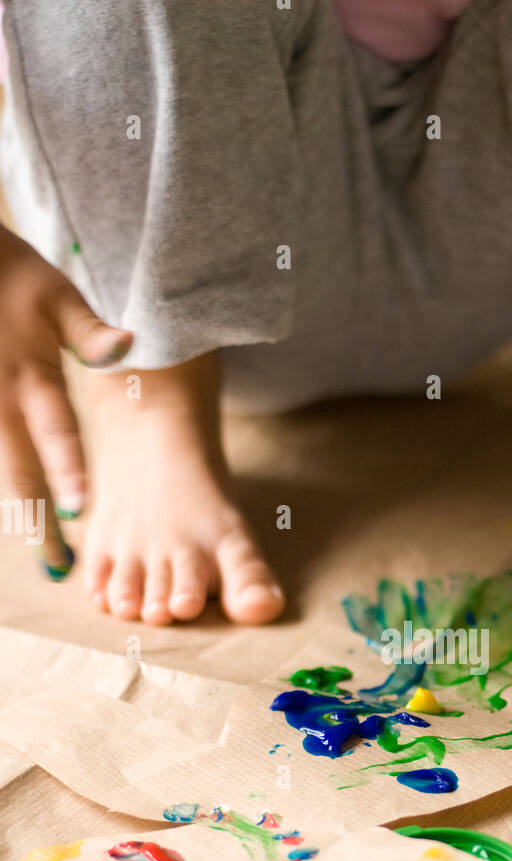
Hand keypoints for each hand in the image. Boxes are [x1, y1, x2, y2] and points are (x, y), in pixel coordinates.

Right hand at [0, 224, 131, 574]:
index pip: (53, 430)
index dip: (66, 468)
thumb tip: (130, 346)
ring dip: (20, 510)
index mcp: (30, 377)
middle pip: (21, 470)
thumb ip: (89, 331)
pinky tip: (21, 520)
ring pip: (1, 468)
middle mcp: (1, 403)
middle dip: (40, 519)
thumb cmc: (10, 275)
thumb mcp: (54, 294)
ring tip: (40, 553)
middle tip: (57, 564)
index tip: (78, 509)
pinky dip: (7, 487)